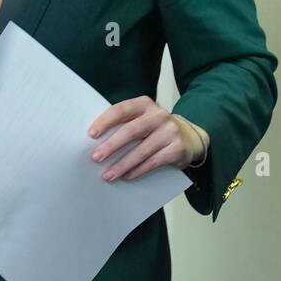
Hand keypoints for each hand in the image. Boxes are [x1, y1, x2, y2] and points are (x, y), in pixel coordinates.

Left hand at [88, 96, 208, 181]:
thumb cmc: (155, 129)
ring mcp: (169, 131)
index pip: (122, 109)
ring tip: (107, 175)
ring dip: (122, 164)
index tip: (91, 134)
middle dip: (112, 145)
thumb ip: (125, 124)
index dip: (105, 121)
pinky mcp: (176, 149)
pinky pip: (153, 162)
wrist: (189, 138)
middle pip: (132, 130)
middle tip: (96, 157)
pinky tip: (126, 176)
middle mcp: (159, 115)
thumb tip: (96, 143)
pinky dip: (137, 171)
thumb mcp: (143, 119)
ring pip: (142, 150)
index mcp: (145, 104)